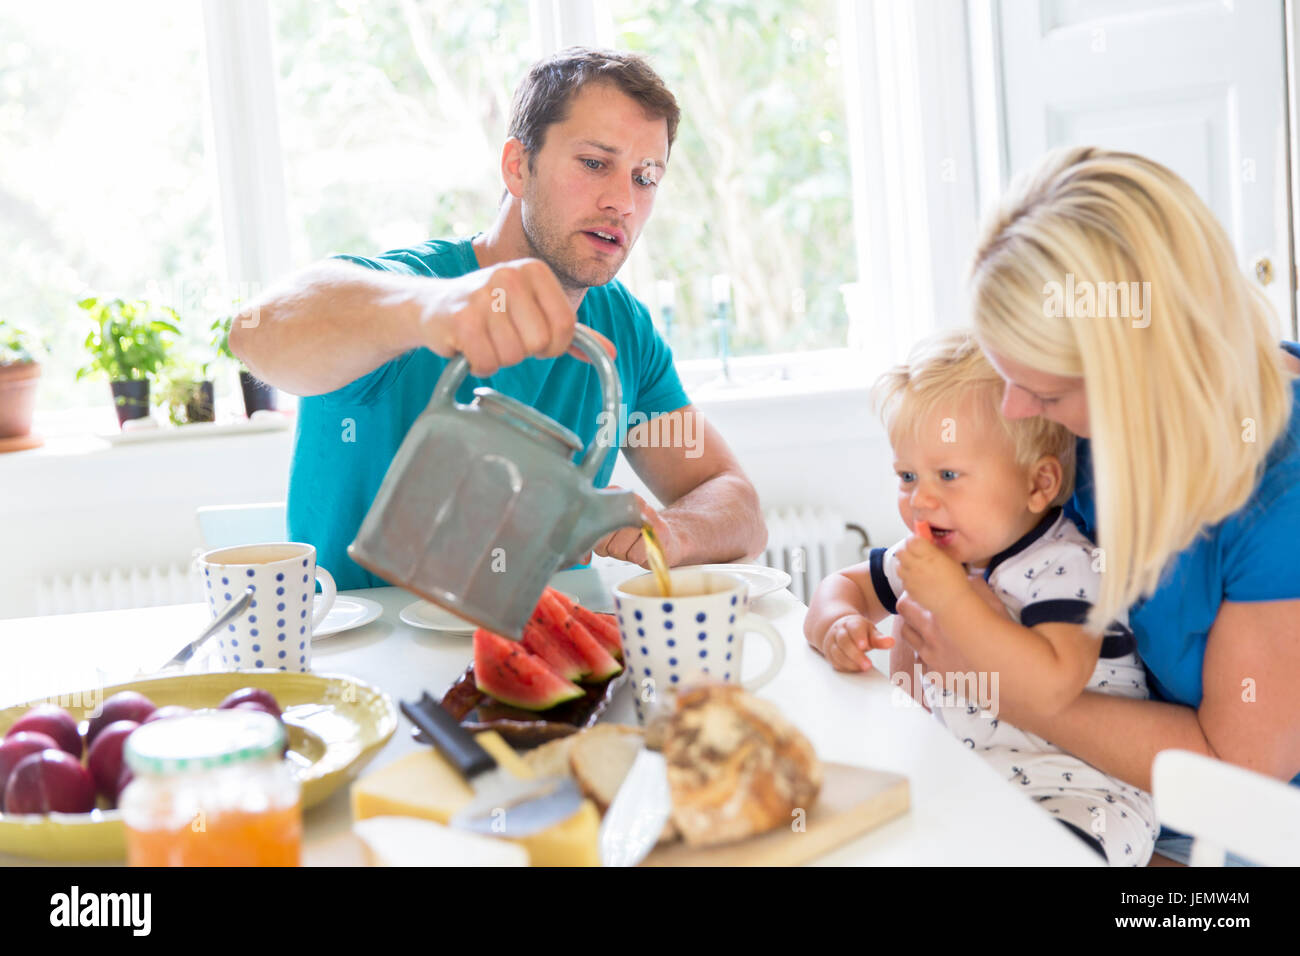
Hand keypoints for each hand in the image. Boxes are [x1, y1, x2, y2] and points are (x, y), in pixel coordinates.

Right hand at [418, 258, 615, 376]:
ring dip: (498, 358)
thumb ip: (572, 332)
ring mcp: (483, 294)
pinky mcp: (460, 317)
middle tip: (502, 338)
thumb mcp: (533, 312)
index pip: (566, 327)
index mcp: (535, 271)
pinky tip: (469, 347)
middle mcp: (510, 275)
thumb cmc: (490, 311)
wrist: (432, 307)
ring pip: (513, 355)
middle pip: (540, 343)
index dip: (552, 346)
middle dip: (522, 352)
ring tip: (484, 339)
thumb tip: (610, 353)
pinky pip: (487, 362)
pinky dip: (479, 365)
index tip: (533, 340)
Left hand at [590, 486, 679, 567]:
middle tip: (623, 543)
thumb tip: (581, 557)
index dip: (593, 538)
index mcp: (616, 493)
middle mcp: (632, 501)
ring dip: (624, 554)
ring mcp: (647, 515)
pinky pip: (634, 556)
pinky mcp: (660, 532)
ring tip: (634, 546)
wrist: (668, 537)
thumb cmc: (634, 535)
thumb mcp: (609, 531)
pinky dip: (638, 559)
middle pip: (603, 539)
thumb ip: (592, 540)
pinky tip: (645, 551)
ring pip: (617, 549)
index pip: (591, 521)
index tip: (602, 540)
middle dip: (609, 548)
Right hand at [821, 614, 893, 672]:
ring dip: (849, 663)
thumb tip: (891, 642)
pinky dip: (844, 667)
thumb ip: (879, 639)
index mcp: (851, 623)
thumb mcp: (870, 632)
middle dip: (855, 654)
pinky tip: (855, 669)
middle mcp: (839, 631)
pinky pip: (834, 662)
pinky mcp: (829, 654)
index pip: (854, 628)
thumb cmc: (859, 632)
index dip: (858, 637)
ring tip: (863, 668)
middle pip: (844, 641)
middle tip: (868, 665)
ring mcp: (832, 643)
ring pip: (837, 653)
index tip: (864, 646)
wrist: (840, 630)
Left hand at [895, 533, 975, 620]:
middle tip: (914, 554)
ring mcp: (911, 578)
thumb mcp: (949, 559)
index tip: (917, 542)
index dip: (913, 541)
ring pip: (898, 566)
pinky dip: (907, 578)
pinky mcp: (909, 589)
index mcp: (929, 555)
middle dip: (906, 551)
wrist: (953, 602)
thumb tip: (925, 543)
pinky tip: (917, 580)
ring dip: (904, 565)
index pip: (911, 541)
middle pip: (901, 552)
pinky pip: (902, 579)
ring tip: (915, 568)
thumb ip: (934, 550)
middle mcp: (917, 565)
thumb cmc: (956, 581)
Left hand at [896, 573, 1008, 689]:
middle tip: (922, 602)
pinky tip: (939, 653)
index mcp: (942, 611)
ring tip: (928, 626)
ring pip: (907, 635)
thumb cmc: (1007, 636)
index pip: (910, 594)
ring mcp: (931, 656)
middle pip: (904, 609)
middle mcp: (931, 632)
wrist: (1011, 674)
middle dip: (911, 602)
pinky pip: (920, 661)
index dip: (915, 588)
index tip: (923, 587)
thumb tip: (966, 576)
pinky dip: (925, 655)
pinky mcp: (936, 676)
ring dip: (913, 626)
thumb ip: (974, 585)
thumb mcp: (992, 602)